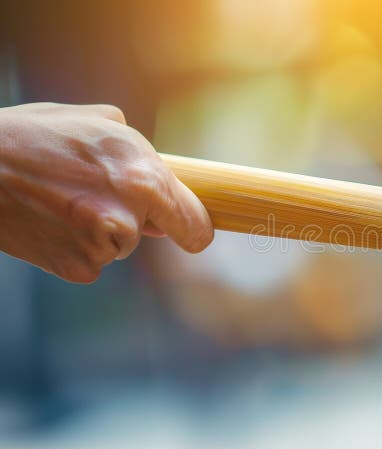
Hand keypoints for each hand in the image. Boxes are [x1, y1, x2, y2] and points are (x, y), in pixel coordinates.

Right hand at [0, 103, 213, 282]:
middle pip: (151, 234)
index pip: (194, 224)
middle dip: (134, 220)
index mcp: (144, 176)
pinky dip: (75, 248)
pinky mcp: (78, 268)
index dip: (192, 228)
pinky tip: (50, 222)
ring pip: (118, 246)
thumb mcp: (96, 122)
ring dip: (100, 232)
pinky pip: (91, 261)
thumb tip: (161, 169)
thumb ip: (138, 150)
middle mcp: (130, 215)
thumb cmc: (33, 137)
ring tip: (61, 202)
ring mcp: (104, 246)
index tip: (190, 232)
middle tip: (92, 197)